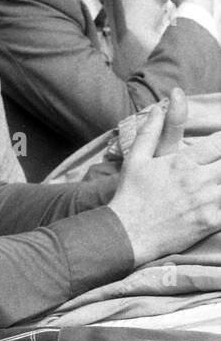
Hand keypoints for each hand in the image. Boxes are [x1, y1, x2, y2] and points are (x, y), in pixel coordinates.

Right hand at [108, 93, 220, 264]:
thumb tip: (158, 108)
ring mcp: (207, 202)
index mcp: (182, 162)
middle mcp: (198, 180)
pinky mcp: (211, 222)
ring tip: (216, 182)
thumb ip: (150, 132)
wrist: (128, 232)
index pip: (219, 142)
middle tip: (218, 166)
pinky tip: (217, 201)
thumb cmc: (130, 194)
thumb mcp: (136, 159)